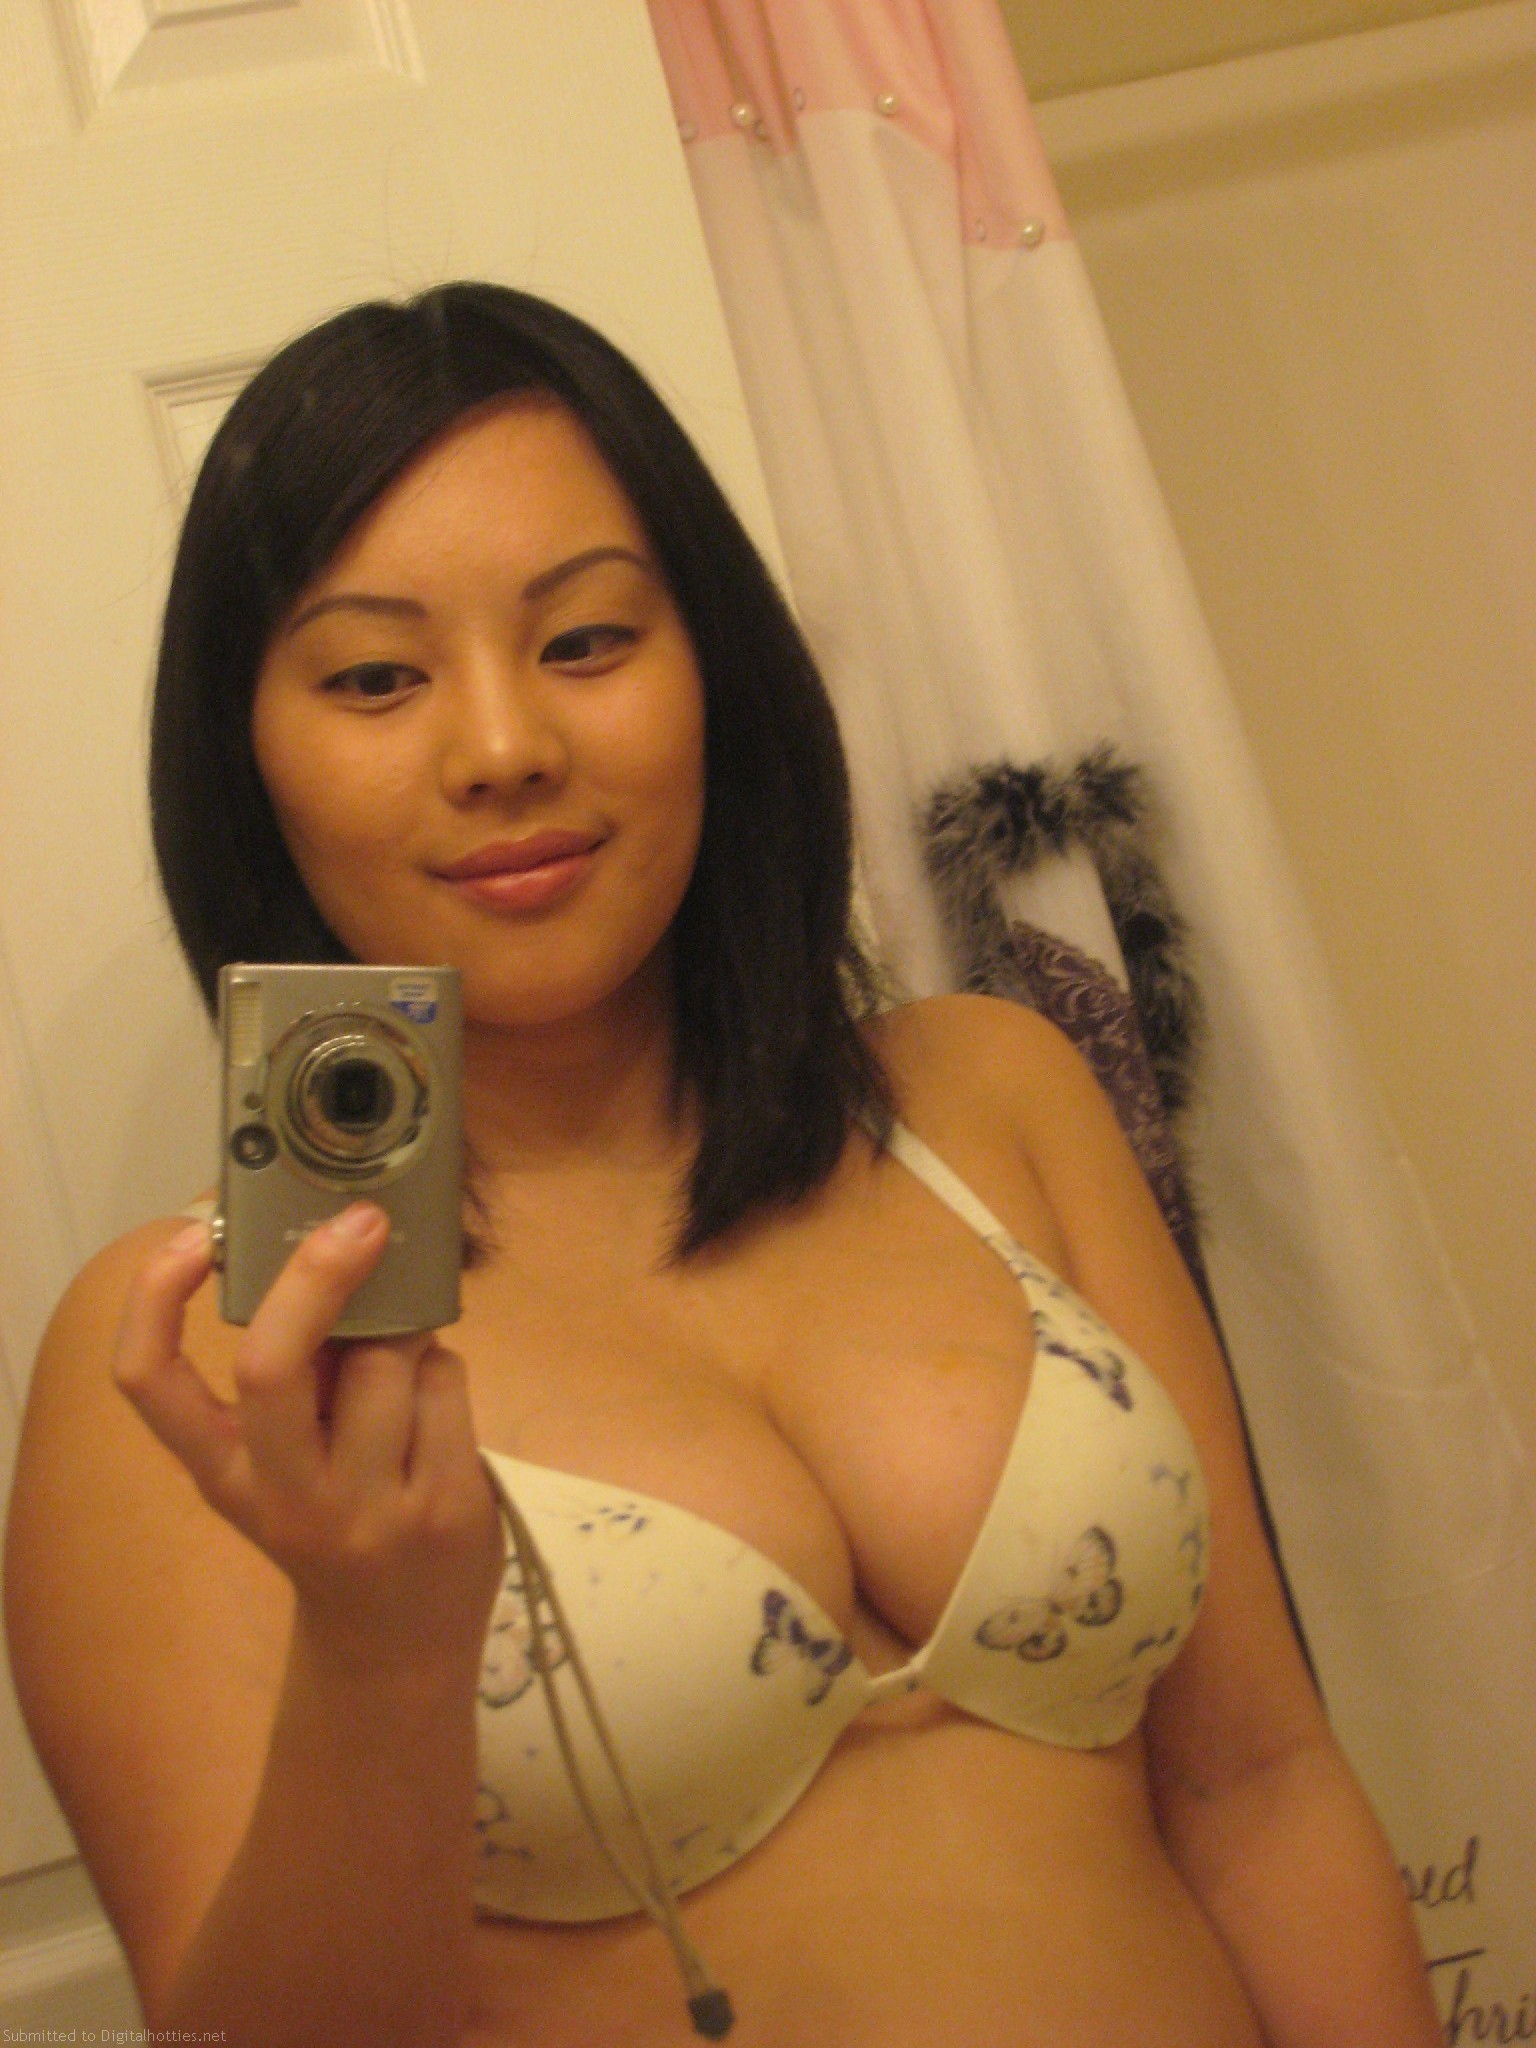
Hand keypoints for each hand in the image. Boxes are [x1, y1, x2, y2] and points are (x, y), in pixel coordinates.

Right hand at [112, 1205, 502, 1676]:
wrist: (393, 1648)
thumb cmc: (333, 1523)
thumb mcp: (281, 1467)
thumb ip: (292, 1381)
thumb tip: (327, 1263)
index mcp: (225, 1473)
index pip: (148, 1382)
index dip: (153, 1300)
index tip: (190, 1236)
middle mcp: (283, 1494)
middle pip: (273, 1365)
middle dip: (316, 1278)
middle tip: (359, 1223)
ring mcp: (367, 1508)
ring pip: (387, 1358)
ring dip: (406, 1336)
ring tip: (402, 1375)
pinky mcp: (443, 1507)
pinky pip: (446, 1384)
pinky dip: (444, 1372)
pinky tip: (435, 1414)